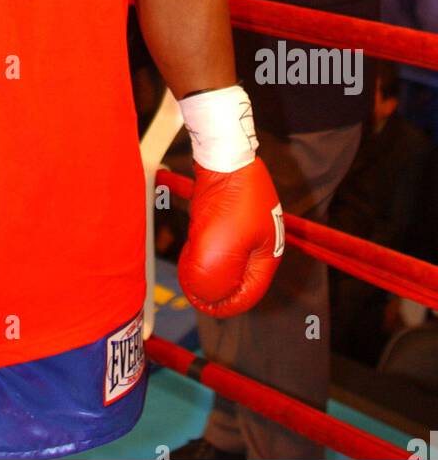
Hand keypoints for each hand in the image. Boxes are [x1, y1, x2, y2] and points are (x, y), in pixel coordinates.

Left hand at [177, 85, 283, 316]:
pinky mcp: (231, 210)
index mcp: (269, 255)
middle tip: (191, 285)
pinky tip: (193, 239)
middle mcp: (261, 241)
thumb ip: (213, 280)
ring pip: (225, 256)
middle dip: (213, 284)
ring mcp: (246, 224)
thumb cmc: (227, 200)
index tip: (200, 304)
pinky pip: (217, 236)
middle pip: (238, 276)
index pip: (249, 294)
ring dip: (206, 262)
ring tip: (190, 261)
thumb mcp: (219, 251)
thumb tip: (205, 296)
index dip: (223, 305)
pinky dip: (204, 242)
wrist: (223, 154)